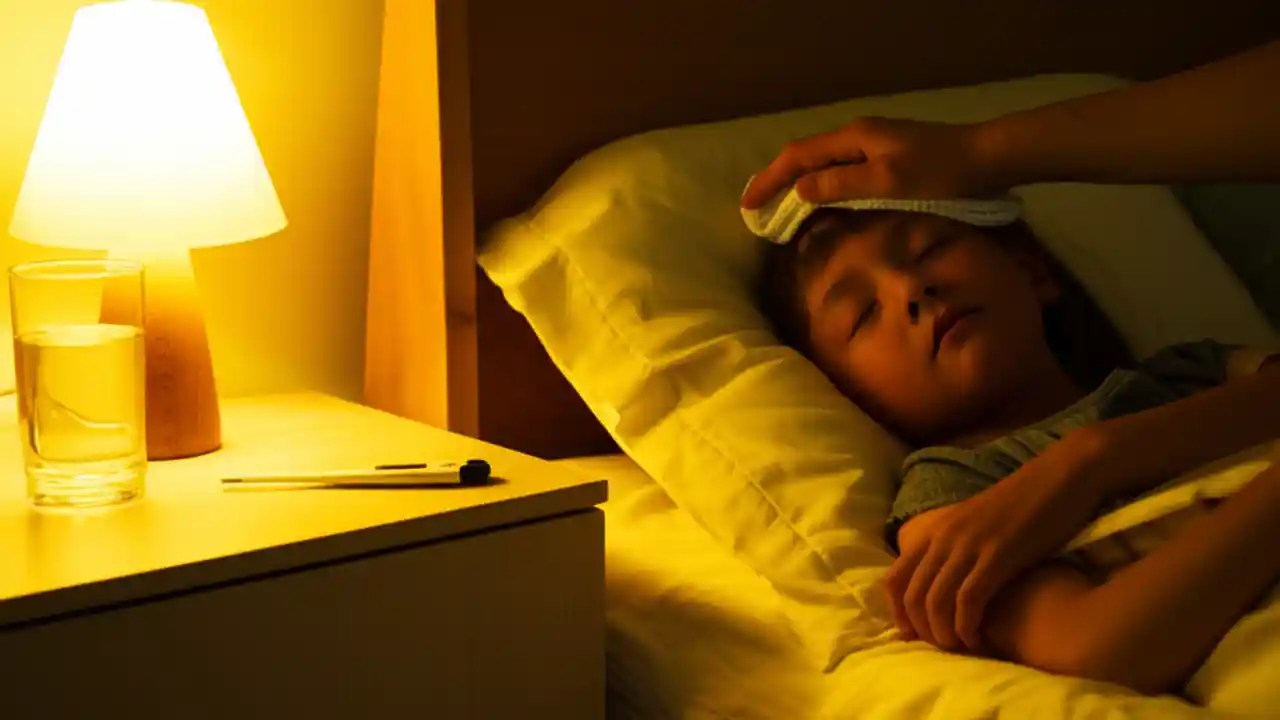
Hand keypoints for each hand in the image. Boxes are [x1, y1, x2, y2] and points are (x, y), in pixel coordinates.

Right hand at [740, 117, 1003, 208]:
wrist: (988, 158)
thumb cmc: (940, 173)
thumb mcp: (888, 182)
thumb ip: (842, 185)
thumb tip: (799, 190)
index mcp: (854, 137)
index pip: (798, 157)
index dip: (769, 180)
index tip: (748, 206)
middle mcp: (859, 135)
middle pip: (806, 156)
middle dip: (777, 179)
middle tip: (757, 207)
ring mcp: (875, 144)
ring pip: (824, 162)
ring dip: (798, 183)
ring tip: (780, 206)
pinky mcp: (889, 156)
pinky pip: (842, 168)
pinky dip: (822, 184)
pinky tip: (823, 200)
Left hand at [884, 430, 1108, 652]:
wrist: (1060, 477)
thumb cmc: (1023, 504)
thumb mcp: (975, 524)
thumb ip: (955, 549)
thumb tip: (944, 585)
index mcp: (935, 530)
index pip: (894, 578)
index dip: (898, 612)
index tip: (912, 635)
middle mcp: (943, 537)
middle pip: (912, 596)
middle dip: (922, 630)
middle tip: (942, 648)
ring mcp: (968, 545)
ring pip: (936, 601)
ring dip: (944, 633)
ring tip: (959, 647)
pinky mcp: (997, 554)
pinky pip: (968, 599)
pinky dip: (967, 625)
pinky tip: (977, 639)